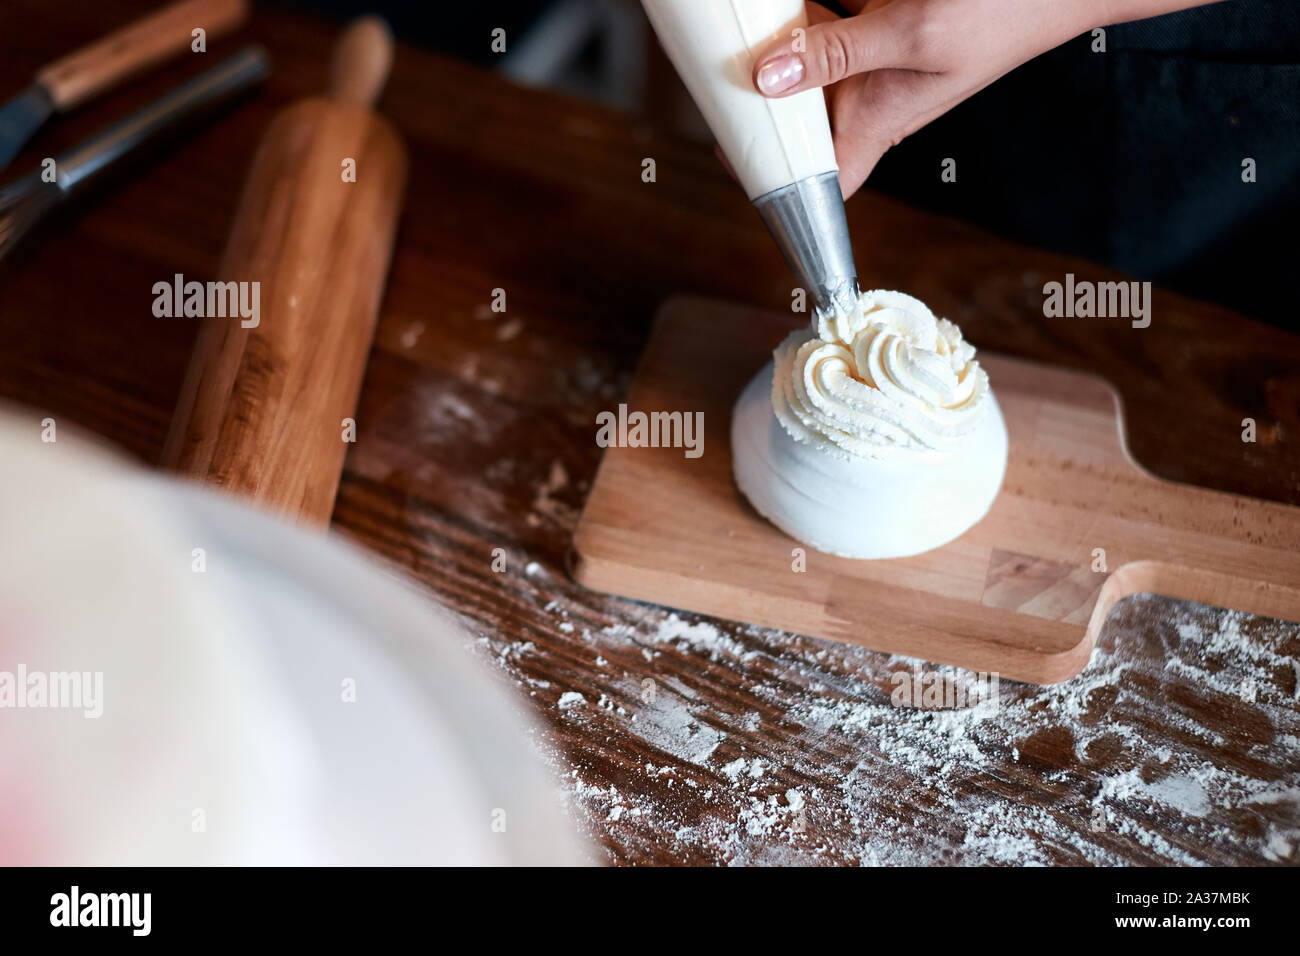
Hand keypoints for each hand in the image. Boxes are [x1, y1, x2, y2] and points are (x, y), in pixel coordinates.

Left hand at [751, 0, 1099, 196]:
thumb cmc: (1007, 12)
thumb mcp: (915, 32)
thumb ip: (839, 51)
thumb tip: (766, 78)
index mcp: (881, 116)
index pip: (827, 179)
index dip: (785, 186)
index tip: (737, 162)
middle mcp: (872, 89)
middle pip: (800, 114)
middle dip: (759, 102)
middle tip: (713, 79)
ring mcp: (874, 47)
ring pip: (806, 57)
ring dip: (774, 45)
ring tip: (732, 38)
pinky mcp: (881, 9)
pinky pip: (829, 15)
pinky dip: (801, 10)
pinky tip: (771, 5)